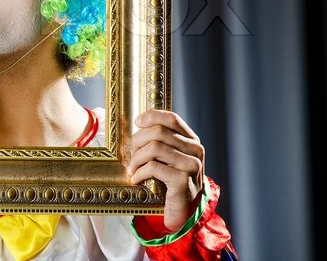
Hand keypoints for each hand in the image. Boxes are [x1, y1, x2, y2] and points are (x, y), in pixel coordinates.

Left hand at [127, 109, 204, 231]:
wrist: (182, 210)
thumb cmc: (170, 181)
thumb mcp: (169, 157)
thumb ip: (161, 141)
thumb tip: (138, 123)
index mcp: (192, 141)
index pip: (172, 118)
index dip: (152, 116)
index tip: (137, 122)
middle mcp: (195, 150)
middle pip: (159, 132)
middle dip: (138, 141)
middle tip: (131, 154)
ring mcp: (192, 165)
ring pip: (155, 147)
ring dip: (137, 158)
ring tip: (132, 168)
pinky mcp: (183, 181)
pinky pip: (154, 168)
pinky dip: (139, 172)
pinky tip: (136, 178)